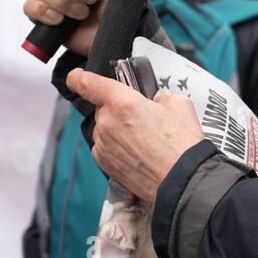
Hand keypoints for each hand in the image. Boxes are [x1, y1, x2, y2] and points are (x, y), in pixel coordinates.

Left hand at [66, 69, 205, 208]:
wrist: (180, 180)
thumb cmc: (181, 145)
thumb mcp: (179, 104)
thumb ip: (159, 95)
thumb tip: (154, 99)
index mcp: (122, 102)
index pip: (86, 83)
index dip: (79, 77)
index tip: (77, 76)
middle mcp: (107, 122)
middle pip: (103, 107)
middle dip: (119, 108)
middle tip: (142, 117)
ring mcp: (103, 144)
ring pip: (104, 127)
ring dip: (118, 128)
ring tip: (144, 139)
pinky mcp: (104, 162)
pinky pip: (104, 146)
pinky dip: (116, 146)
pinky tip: (137, 152)